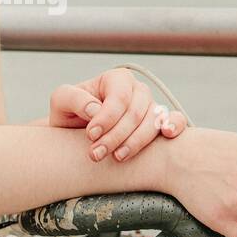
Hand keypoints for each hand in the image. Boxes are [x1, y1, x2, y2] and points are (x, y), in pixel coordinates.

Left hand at [48, 68, 187, 162]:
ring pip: (152, 123)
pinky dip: (175, 126)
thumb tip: (95, 109)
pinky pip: (176, 120)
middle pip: (135, 113)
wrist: (77, 134)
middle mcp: (138, 90)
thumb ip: (73, 99)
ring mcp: (151, 106)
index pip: (119, 96)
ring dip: (135, 143)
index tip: (90, 135)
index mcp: (116, 79)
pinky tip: (166, 135)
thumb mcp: (61, 101)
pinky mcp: (160, 123)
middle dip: (115, 136)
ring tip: (116, 158)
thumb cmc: (70, 114)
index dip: (107, 117)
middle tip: (96, 154)